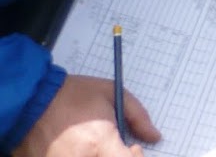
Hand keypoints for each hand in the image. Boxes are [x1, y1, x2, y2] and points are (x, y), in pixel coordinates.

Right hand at [16, 74, 159, 156]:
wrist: (31, 100)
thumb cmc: (72, 95)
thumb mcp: (112, 94)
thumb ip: (138, 116)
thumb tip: (155, 136)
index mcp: (99, 142)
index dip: (135, 156)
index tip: (131, 147)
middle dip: (117, 156)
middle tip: (112, 147)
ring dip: (99, 156)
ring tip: (93, 145)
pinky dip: (82, 155)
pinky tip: (78, 148)